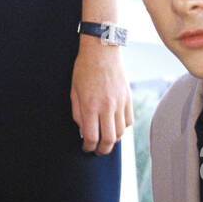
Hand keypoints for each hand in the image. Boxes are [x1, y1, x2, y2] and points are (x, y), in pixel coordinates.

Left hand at [70, 37, 133, 153]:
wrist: (101, 50)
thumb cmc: (84, 69)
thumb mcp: (74, 92)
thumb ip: (77, 114)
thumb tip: (83, 131)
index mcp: (90, 106)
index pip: (91, 137)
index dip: (88, 147)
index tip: (86, 148)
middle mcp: (107, 106)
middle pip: (109, 140)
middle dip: (102, 150)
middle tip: (97, 151)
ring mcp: (120, 103)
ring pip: (120, 132)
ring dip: (113, 140)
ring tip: (105, 140)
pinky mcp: (128, 98)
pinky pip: (128, 121)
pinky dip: (122, 128)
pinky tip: (114, 126)